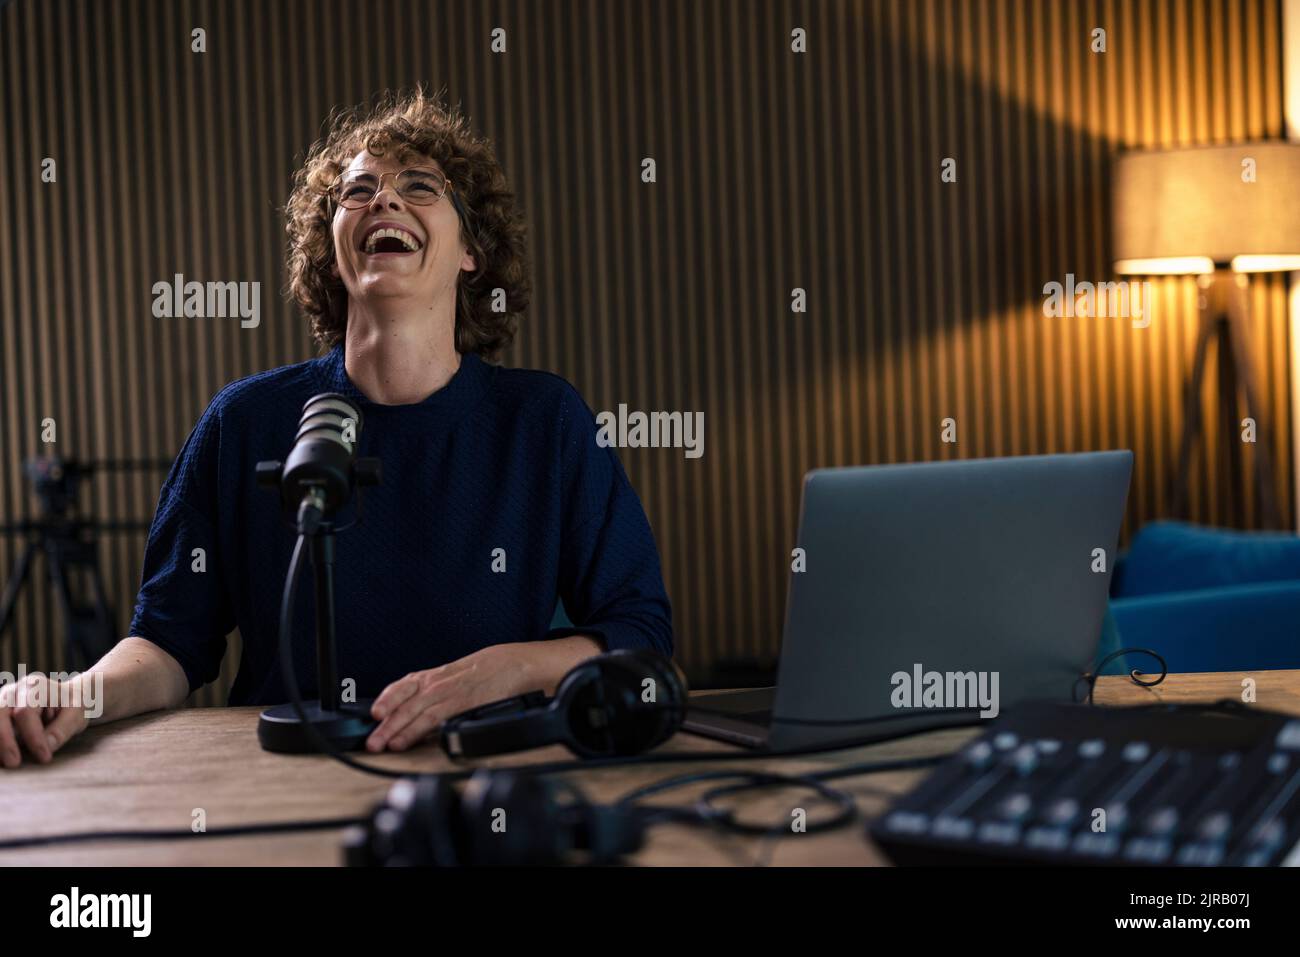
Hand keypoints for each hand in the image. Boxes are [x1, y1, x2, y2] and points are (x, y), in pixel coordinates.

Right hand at [0, 673, 90, 768]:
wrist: (68, 696)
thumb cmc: (71, 705)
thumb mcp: (76, 714)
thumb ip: (63, 728)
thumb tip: (48, 745)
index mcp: (35, 687)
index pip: (25, 712)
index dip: (33, 737)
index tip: (44, 757)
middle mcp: (15, 692)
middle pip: (0, 713)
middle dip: (4, 740)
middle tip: (14, 763)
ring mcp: (4, 702)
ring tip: (5, 763)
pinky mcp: (0, 714)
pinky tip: (2, 758)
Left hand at [366, 643, 540, 752]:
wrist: (509, 665)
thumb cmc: (482, 673)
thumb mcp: (452, 678)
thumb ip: (433, 695)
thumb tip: (414, 716)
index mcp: (431, 677)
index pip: (400, 687)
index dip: (385, 700)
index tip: (373, 713)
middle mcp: (434, 684)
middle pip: (402, 704)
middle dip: (383, 724)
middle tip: (369, 741)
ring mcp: (445, 694)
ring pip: (413, 713)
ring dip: (394, 730)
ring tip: (380, 745)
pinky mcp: (459, 705)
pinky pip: (432, 719)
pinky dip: (415, 731)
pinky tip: (405, 741)